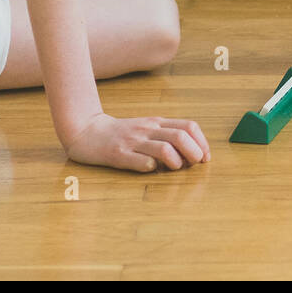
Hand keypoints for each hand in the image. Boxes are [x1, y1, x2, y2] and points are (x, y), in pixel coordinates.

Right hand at [64, 113, 210, 172]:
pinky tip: (150, 170)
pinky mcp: (118, 155)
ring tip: (173, 169)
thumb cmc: (121, 134)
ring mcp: (133, 142)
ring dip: (176, 162)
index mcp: (157, 123)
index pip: (189, 126)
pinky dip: (152, 168)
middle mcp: (148, 130)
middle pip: (181, 136)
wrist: (86, 131)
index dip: (202, 142)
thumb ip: (167, 136)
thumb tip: (192, 153)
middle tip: (193, 165)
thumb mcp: (146, 128)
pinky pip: (142, 163)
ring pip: (165, 149)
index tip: (205, 157)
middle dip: (194, 152)